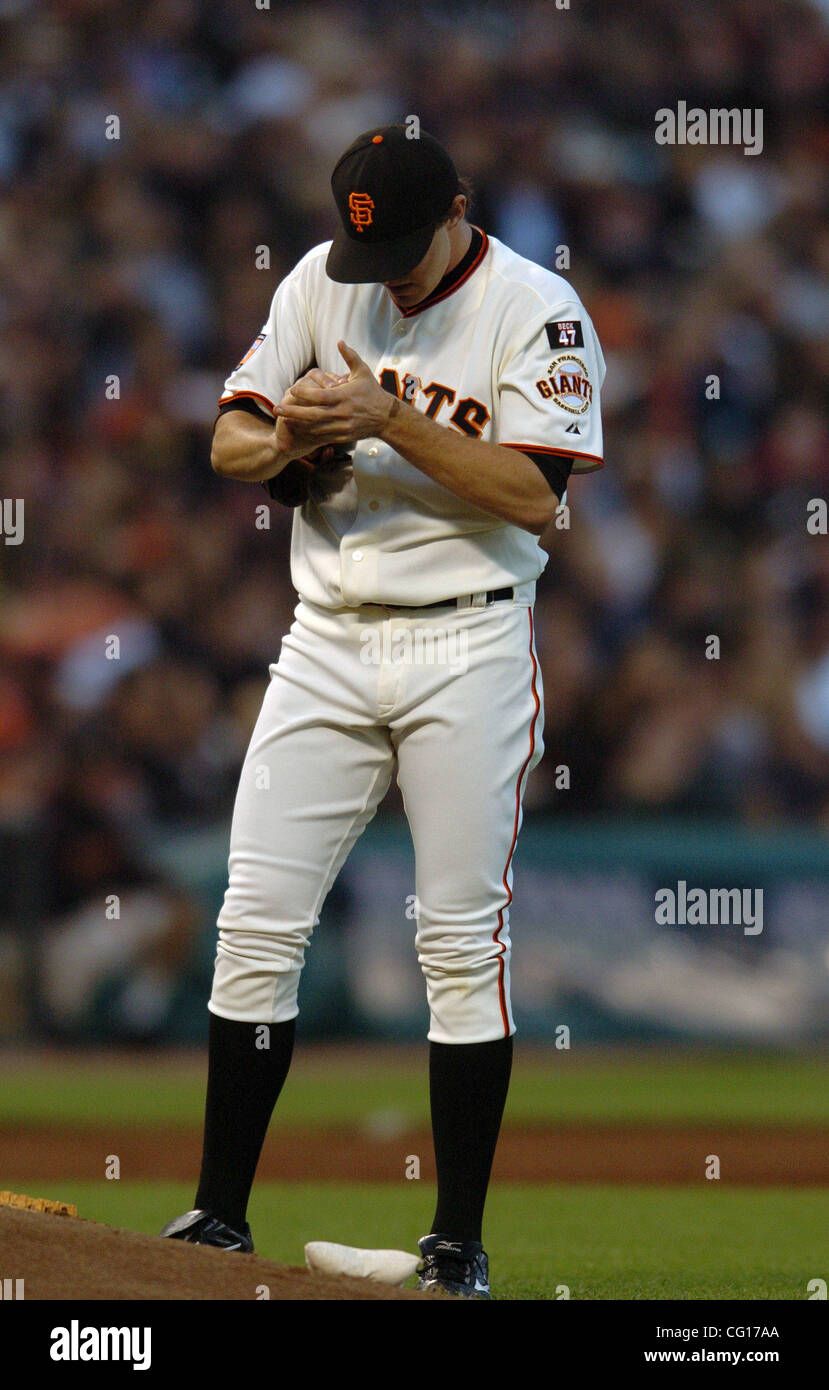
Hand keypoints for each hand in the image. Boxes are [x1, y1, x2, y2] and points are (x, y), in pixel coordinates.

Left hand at [275, 341, 395, 444]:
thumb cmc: (372, 392)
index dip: (304, 394)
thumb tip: (339, 341)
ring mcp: (342, 426)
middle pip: (312, 414)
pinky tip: (298, 430)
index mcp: (344, 396)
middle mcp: (341, 412)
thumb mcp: (363, 372)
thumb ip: (350, 356)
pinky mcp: (343, 436)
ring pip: (315, 427)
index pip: (320, 396)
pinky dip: (309, 434)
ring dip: (297, 424)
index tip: (292, 390)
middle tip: (277, 409)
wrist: (386, 418)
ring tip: (283, 420)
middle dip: (293, 412)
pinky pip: (323, 436)